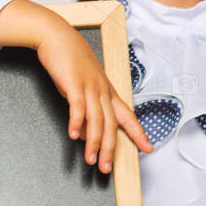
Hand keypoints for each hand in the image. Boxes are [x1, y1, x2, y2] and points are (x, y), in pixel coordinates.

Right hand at [33, 18, 153, 173]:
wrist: (58, 36)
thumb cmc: (70, 61)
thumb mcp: (80, 89)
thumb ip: (86, 111)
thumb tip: (85, 133)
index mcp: (107, 91)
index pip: (128, 116)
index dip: (138, 133)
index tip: (148, 149)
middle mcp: (102, 90)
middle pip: (112, 125)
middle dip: (111, 149)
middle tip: (108, 168)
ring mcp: (90, 87)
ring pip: (97, 120)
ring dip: (94, 143)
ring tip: (91, 160)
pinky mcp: (74, 83)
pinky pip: (78, 107)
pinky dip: (76, 123)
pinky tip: (73, 135)